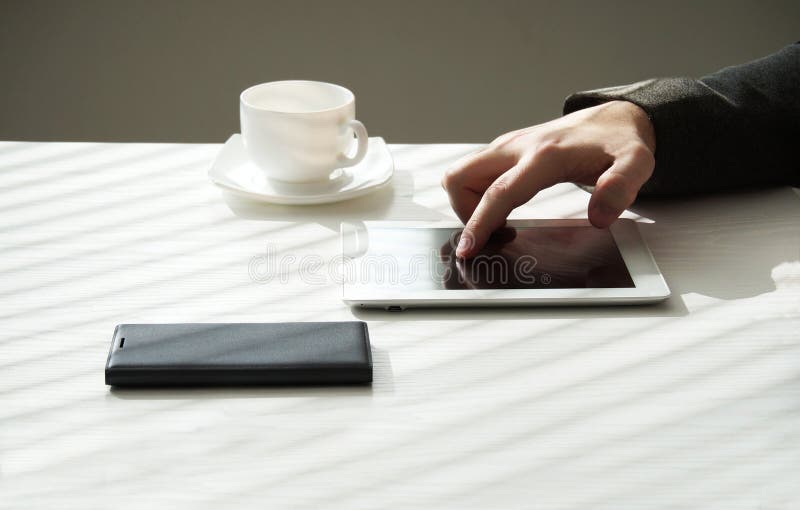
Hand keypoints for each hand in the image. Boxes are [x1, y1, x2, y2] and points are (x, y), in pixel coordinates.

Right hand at [441, 100, 655, 257]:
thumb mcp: (636, 163)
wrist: (614, 117)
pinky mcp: (507, 151)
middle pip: (460, 178)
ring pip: (462, 175)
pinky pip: (475, 175)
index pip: (499, 192)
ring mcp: (508, 147)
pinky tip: (506, 209)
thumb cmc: (620, 142)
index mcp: (544, 155)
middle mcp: (518, 147)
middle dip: (465, 212)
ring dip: (470, 204)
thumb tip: (599, 217)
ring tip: (503, 223)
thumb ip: (620, 188)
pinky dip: (479, 196)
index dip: (479, 223)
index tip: (468, 249)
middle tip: (492, 233)